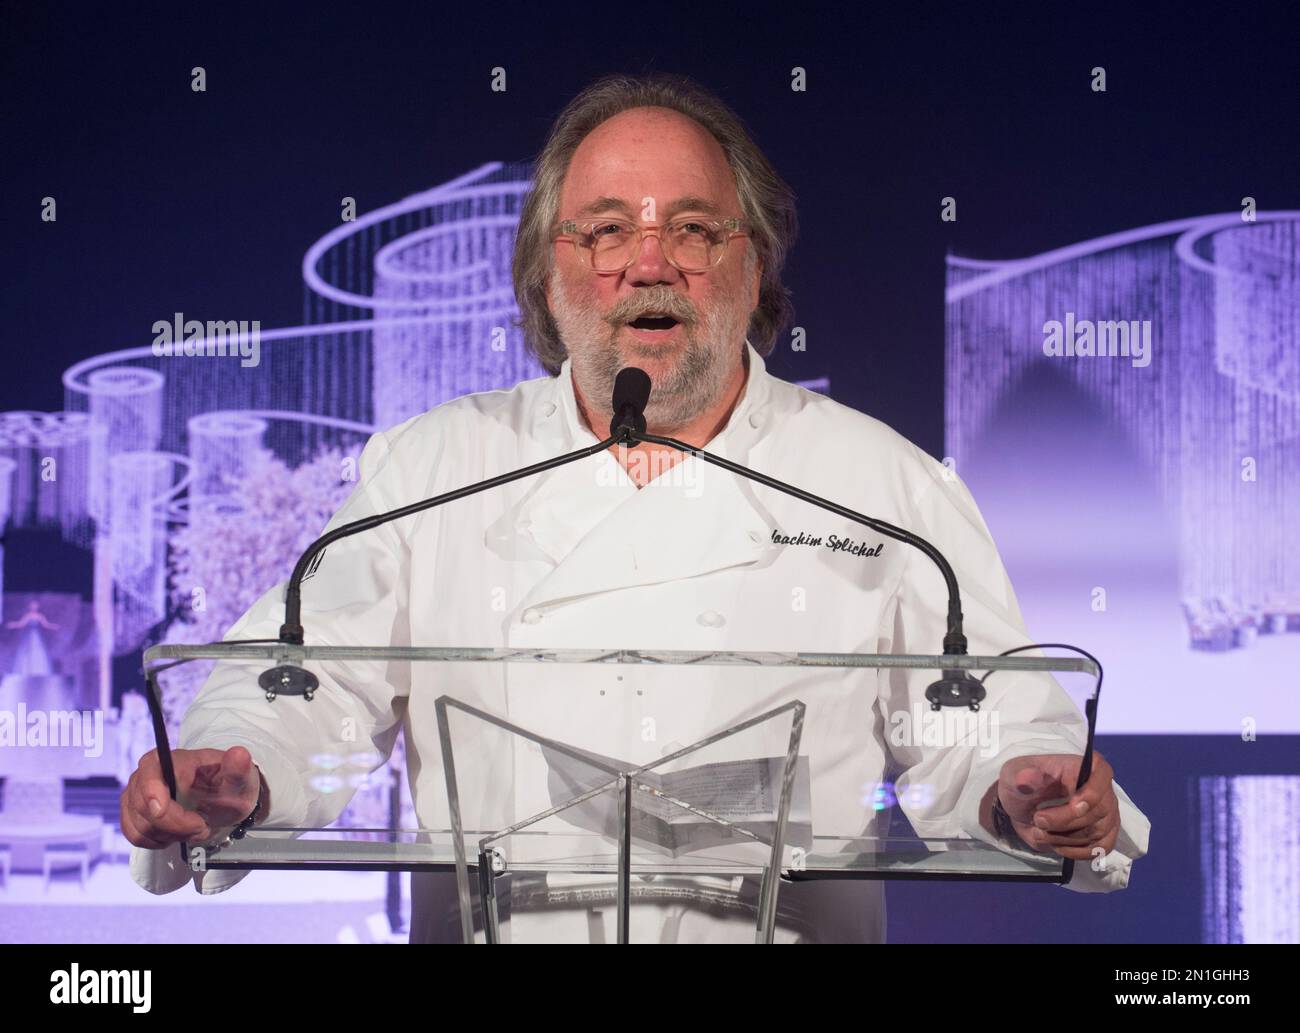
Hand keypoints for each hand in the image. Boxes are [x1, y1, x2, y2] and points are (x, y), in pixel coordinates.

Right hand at [120, 745, 263, 848]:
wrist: (223, 800)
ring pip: (141, 826)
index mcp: (173, 759)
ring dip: (171, 835)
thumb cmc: (229, 786)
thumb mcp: (240, 778)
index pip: (150, 771)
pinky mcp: (132, 814)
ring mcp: (136, 795)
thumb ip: (238, 768)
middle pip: (145, 806)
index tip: (162, 811)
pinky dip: (159, 841)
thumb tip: (239, 754)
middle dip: (176, 824)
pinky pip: (136, 836)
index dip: (151, 791)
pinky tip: (177, 834)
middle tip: (202, 827)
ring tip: (193, 828)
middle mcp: (147, 774)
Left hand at [997, 751, 1119, 860]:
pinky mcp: (1104, 836)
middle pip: (1098, 810)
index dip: (1091, 794)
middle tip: (1037, 821)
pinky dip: (1074, 851)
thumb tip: (1028, 778)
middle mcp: (1103, 789)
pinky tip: (1055, 845)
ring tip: (1040, 832)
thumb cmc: (1023, 785)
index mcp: (1084, 765)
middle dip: (1064, 822)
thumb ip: (1022, 777)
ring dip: (1063, 838)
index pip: (1101, 775)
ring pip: (1095, 833)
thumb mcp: (1014, 775)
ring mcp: (1107, 814)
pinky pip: (1098, 850)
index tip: (1072, 806)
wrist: (1024, 808)